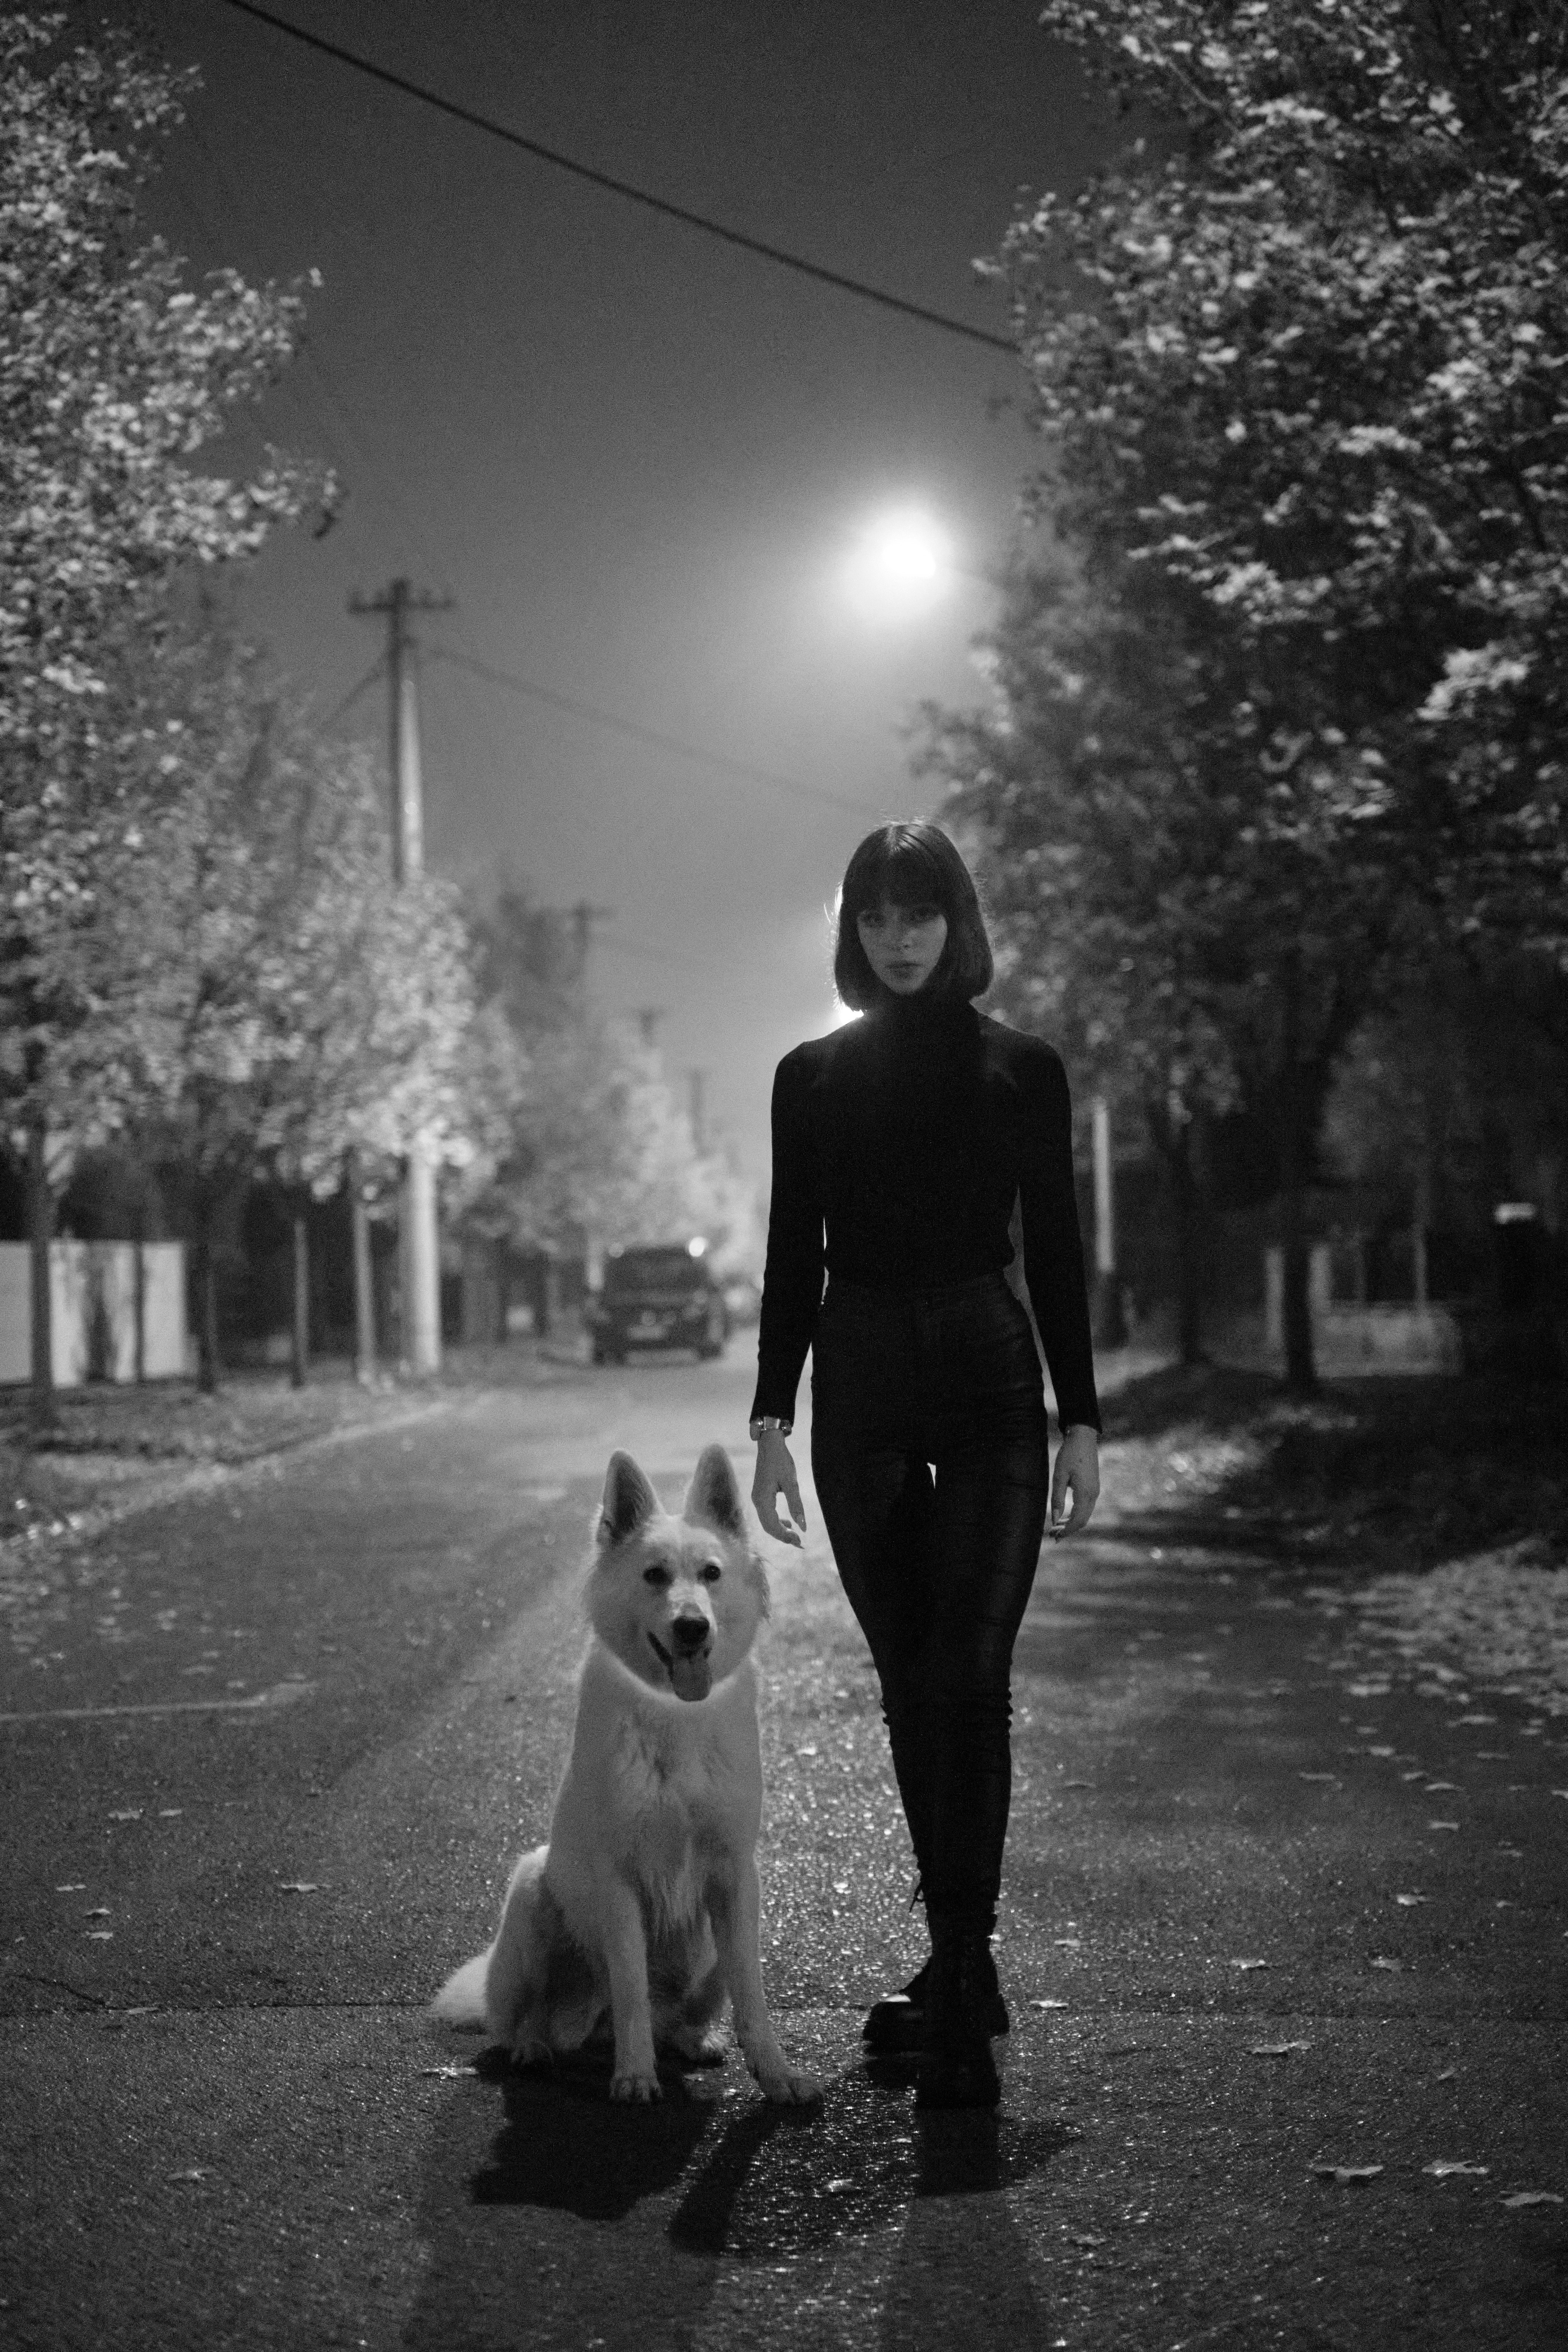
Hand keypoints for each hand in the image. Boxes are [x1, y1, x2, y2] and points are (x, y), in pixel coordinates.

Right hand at [751, 1428, 805, 1546]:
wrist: (770, 1444)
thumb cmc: (781, 1461)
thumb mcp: (791, 1483)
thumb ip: (796, 1505)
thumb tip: (803, 1527)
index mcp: (763, 1499)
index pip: (772, 1526)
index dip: (784, 1536)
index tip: (799, 1541)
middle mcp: (757, 1501)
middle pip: (768, 1526)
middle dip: (783, 1536)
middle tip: (799, 1542)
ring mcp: (757, 1498)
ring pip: (767, 1521)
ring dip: (780, 1529)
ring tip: (795, 1535)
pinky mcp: (760, 1495)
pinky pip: (767, 1514)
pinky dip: (777, 1521)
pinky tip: (788, 1522)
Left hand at [1049, 1424, 1098, 1539]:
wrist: (1083, 1437)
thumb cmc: (1069, 1454)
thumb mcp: (1059, 1476)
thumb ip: (1057, 1499)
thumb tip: (1054, 1520)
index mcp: (1085, 1493)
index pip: (1077, 1521)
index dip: (1066, 1531)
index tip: (1055, 1537)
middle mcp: (1093, 1495)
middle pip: (1082, 1520)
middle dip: (1068, 1529)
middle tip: (1052, 1535)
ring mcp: (1095, 1491)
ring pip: (1084, 1514)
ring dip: (1071, 1523)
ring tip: (1055, 1527)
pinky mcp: (1093, 1487)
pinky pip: (1085, 1507)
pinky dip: (1075, 1514)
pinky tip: (1064, 1515)